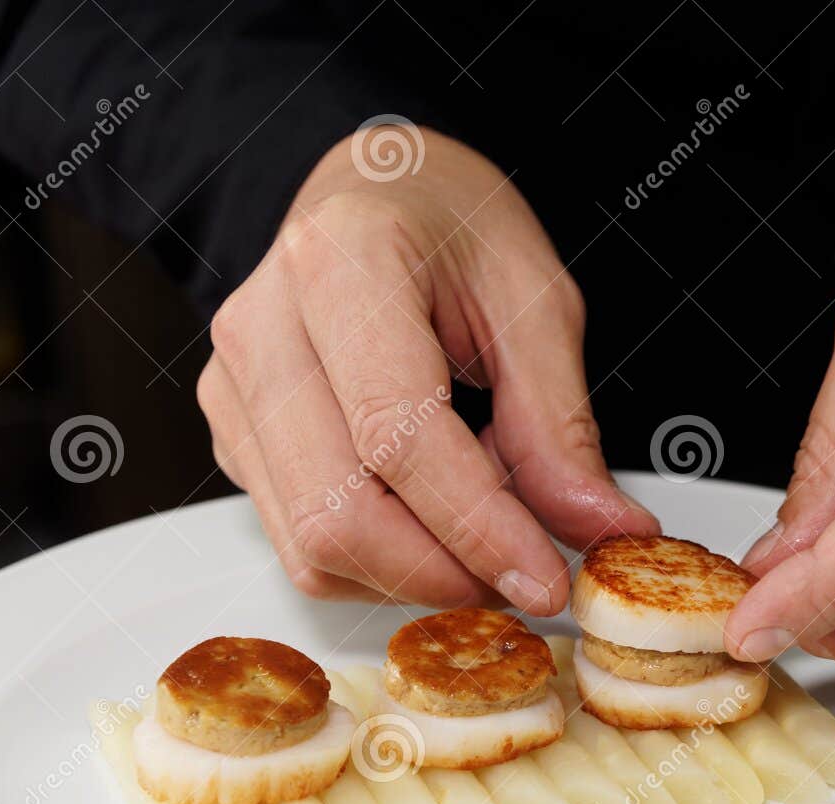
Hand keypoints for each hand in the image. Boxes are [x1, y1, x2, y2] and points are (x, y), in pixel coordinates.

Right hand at [200, 125, 656, 612]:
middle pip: (339, 513)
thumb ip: (561, 427)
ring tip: (482, 532)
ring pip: (312, 547)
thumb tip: (604, 532)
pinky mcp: (230, 435)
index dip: (478, 527)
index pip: (398, 434)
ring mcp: (232, 386)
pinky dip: (380, 563)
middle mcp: (263, 325)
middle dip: (444, 573)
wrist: (371, 192)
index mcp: (341, 261)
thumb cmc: (451, 229)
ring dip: (415, 575)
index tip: (546, 580)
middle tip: (525, 577)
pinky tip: (429, 518)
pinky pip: (300, 545)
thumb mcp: (534, 302)